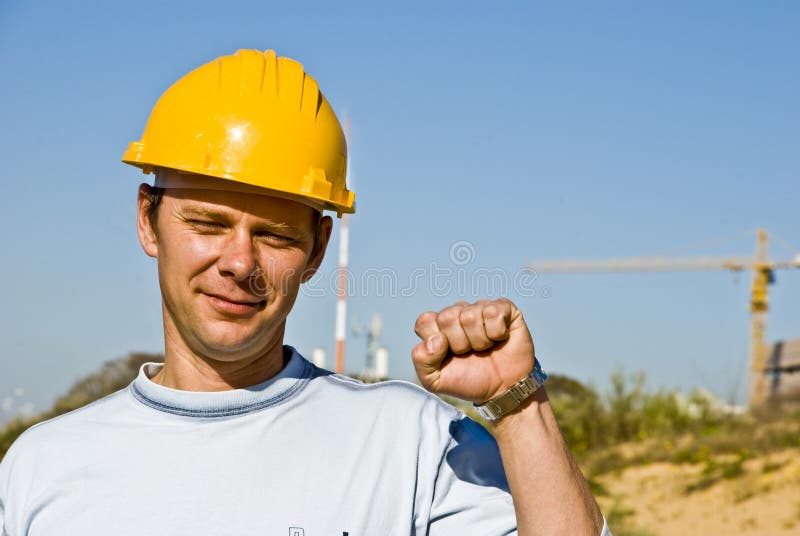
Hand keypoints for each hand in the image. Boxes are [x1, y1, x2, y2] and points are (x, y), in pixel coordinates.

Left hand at [411, 298, 535, 403]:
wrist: (503, 390)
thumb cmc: (470, 381)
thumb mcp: (435, 381)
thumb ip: (421, 360)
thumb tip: (436, 339)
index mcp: (438, 326)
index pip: (425, 320)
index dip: (436, 342)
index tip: (448, 355)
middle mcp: (458, 313)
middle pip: (447, 317)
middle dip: (459, 344)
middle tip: (469, 354)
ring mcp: (480, 308)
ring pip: (470, 316)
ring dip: (479, 341)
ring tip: (485, 348)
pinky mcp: (503, 308)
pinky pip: (493, 312)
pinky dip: (497, 332)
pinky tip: (499, 339)